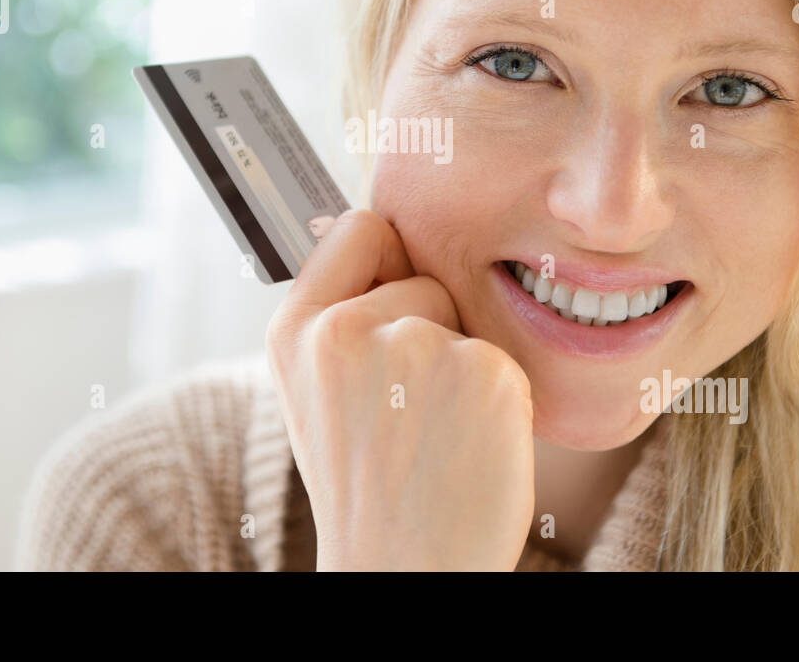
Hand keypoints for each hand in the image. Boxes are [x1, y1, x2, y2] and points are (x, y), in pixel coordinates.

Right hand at [265, 208, 535, 570]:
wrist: (406, 570)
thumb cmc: (368, 485)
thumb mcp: (317, 392)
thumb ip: (342, 319)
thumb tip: (395, 241)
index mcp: (295, 331)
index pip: (360, 227)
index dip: (386, 262)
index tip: (392, 303)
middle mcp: (347, 330)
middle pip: (422, 274)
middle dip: (429, 325)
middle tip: (408, 409)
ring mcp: (417, 346)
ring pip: (465, 318)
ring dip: (463, 364)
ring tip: (436, 434)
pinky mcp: (483, 370)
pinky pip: (503, 356)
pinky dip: (497, 397)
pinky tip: (469, 446)